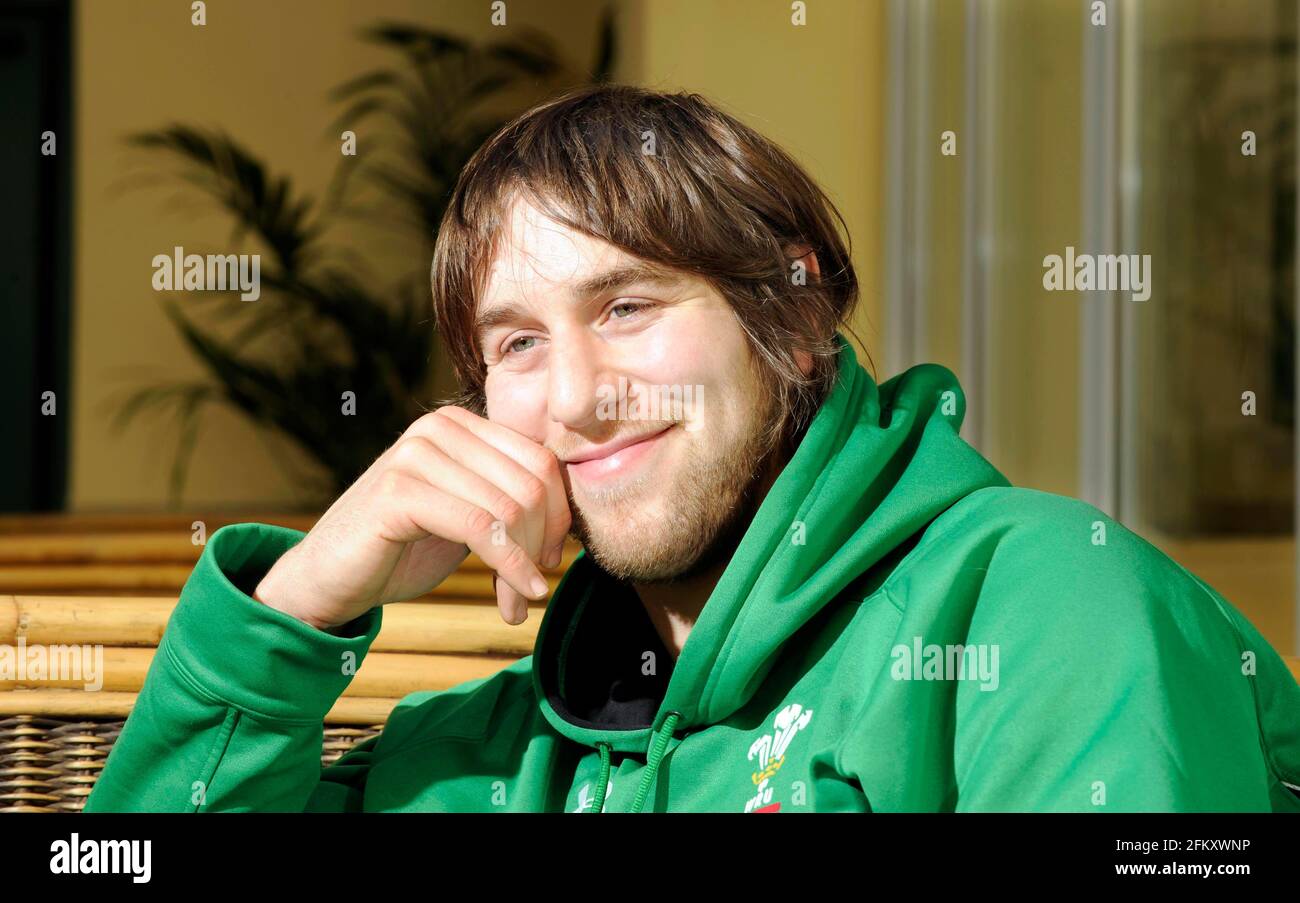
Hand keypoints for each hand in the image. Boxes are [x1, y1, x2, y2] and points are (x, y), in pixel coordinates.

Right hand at [252, 406, 570, 629]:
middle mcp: (440, 427)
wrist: (328, 578)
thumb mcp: (468, 518)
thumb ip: (510, 504)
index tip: (550, 560)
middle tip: (531, 591)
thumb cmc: (400, 550)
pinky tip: (514, 598)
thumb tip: (573, 526)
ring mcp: (417, 453)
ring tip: (513, 604)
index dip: (559, 516)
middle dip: (541, 546)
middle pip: (532, 484)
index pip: (542, 461)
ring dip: (522, 567)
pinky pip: (481, 527)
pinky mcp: (400, 490)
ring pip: (511, 508)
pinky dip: (508, 567)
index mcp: (461, 425)